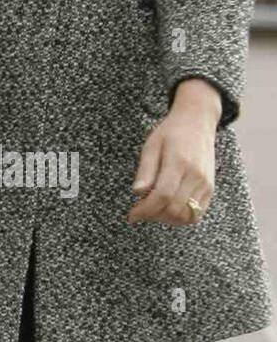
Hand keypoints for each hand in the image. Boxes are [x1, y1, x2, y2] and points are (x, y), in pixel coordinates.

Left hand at [128, 80, 219, 225]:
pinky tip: (167, 208)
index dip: (145, 209)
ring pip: (187, 215)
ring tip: (153, 210)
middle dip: (153, 215)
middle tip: (140, 211)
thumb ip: (145, 170)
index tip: (132, 214)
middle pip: (174, 209)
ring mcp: (206, 184)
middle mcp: (196, 175)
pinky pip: (197, 213)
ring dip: (167, 219)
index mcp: (179, 163)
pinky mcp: (210, 188)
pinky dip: (181, 217)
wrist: (198, 123)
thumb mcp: (151, 145)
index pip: (162, 196)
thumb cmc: (171, 132)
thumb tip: (137, 192)